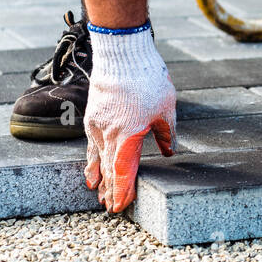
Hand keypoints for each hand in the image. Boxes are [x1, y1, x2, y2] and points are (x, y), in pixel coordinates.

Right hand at [83, 24, 175, 212]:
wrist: (121, 53)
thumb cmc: (146, 79)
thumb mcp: (166, 109)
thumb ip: (167, 134)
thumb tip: (169, 151)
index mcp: (128, 137)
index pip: (124, 173)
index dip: (123, 192)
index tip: (121, 207)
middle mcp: (108, 135)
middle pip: (110, 170)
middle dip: (111, 190)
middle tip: (111, 208)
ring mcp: (97, 126)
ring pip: (99, 158)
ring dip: (101, 177)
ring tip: (99, 193)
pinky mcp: (92, 116)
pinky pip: (92, 144)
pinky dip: (93, 159)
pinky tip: (92, 168)